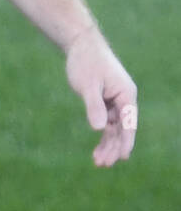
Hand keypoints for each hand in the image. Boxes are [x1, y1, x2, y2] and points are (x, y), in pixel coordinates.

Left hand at [65, 27, 136, 166]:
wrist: (81, 46)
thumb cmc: (86, 62)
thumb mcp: (88, 84)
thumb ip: (94, 105)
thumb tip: (99, 127)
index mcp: (126, 94)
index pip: (129, 123)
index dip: (126, 141)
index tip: (122, 157)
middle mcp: (124, 100)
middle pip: (122, 129)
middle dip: (114, 147)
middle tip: (102, 164)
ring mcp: (116, 102)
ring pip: (115, 129)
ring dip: (108, 145)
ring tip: (98, 162)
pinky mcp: (106, 102)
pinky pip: (107, 123)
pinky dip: (102, 135)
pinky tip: (97, 150)